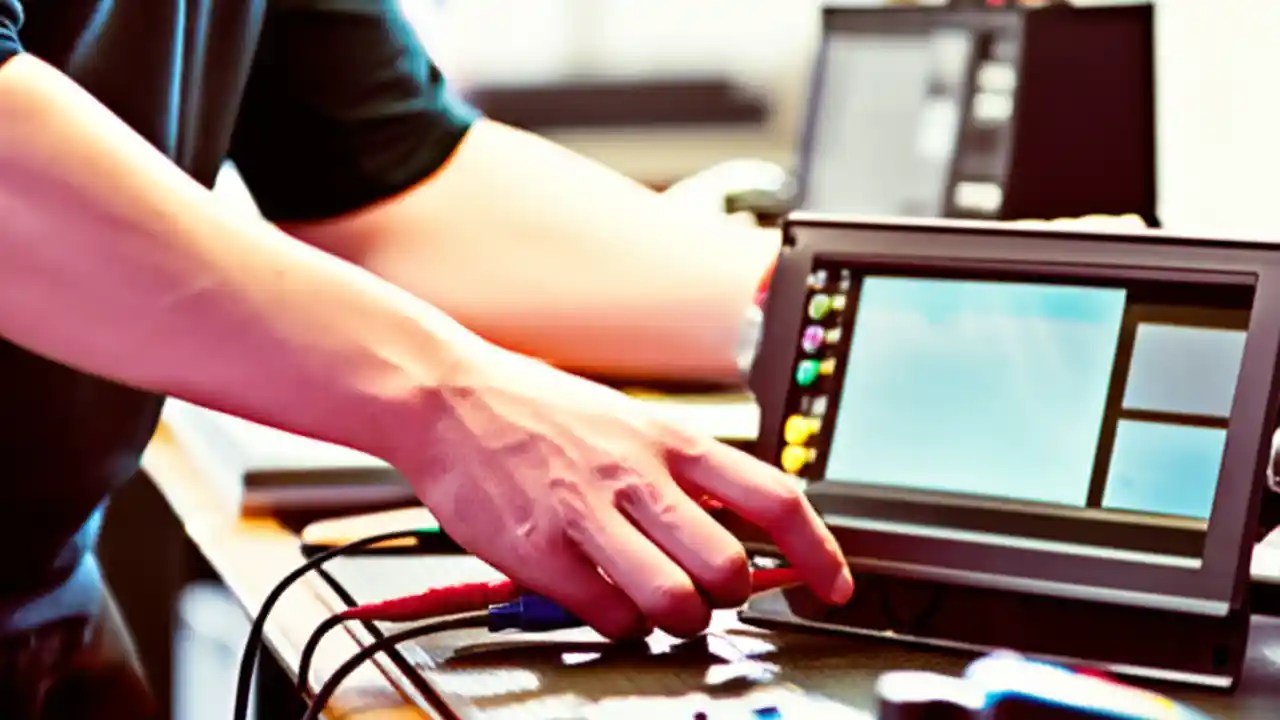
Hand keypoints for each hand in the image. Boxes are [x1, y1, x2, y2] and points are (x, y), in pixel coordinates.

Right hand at [404, 346, 851, 639]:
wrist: (449, 397)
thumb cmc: (539, 411)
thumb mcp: (631, 421)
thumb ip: (682, 473)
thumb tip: (737, 527)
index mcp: (671, 440)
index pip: (774, 499)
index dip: (817, 551)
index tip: (833, 586)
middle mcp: (638, 476)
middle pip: (727, 568)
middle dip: (727, 598)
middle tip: (707, 594)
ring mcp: (588, 515)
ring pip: (675, 604)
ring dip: (678, 619)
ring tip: (657, 603)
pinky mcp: (541, 552)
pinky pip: (610, 618)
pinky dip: (620, 625)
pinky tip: (605, 601)